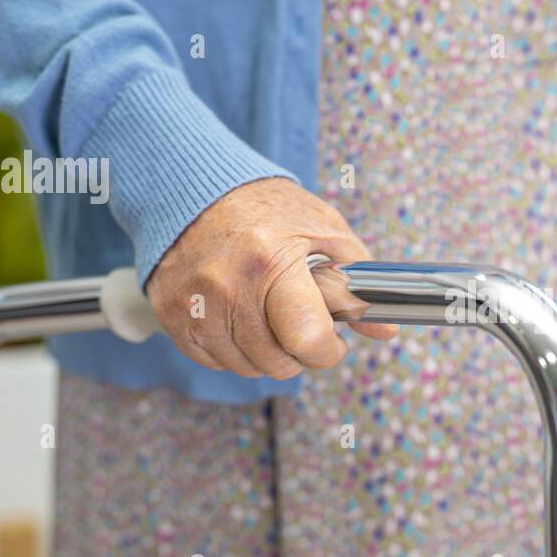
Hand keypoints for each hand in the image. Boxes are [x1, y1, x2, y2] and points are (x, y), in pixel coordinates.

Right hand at [146, 177, 396, 378]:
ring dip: (266, 353)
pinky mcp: (170, 315)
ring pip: (246, 367)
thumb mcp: (323, 231)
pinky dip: (233, 350)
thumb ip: (356, 283)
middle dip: (299, 352)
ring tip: (270, 316)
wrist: (192, 190)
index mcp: (271, 262)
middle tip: (301, 325)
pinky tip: (240, 318)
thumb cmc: (266, 210)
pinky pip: (213, 360)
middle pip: (277, 362)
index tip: (332, 341)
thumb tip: (385, 329)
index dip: (327, 351)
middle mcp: (227, 286)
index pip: (307, 339)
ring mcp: (194, 304)